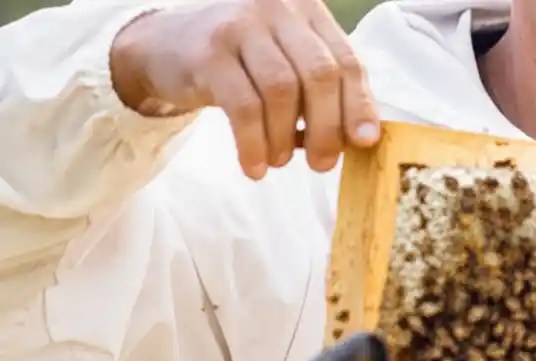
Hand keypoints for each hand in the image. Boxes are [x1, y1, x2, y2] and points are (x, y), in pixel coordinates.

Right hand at [109, 0, 380, 178]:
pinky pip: (243, 106)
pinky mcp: (209, 51)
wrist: (166, 47)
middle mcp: (277, 8)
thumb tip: (361, 138)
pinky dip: (253, 143)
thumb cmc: (244, 63)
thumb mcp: (288, 63)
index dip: (360, 105)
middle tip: (322, 165)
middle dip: (327, 128)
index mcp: (307, 11)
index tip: (364, 142)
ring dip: (286, 138)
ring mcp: (241, 25)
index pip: (347, 60)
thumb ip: (323, 89)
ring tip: (280, 162)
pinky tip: (255, 166)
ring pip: (282, 90)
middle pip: (319, 74)